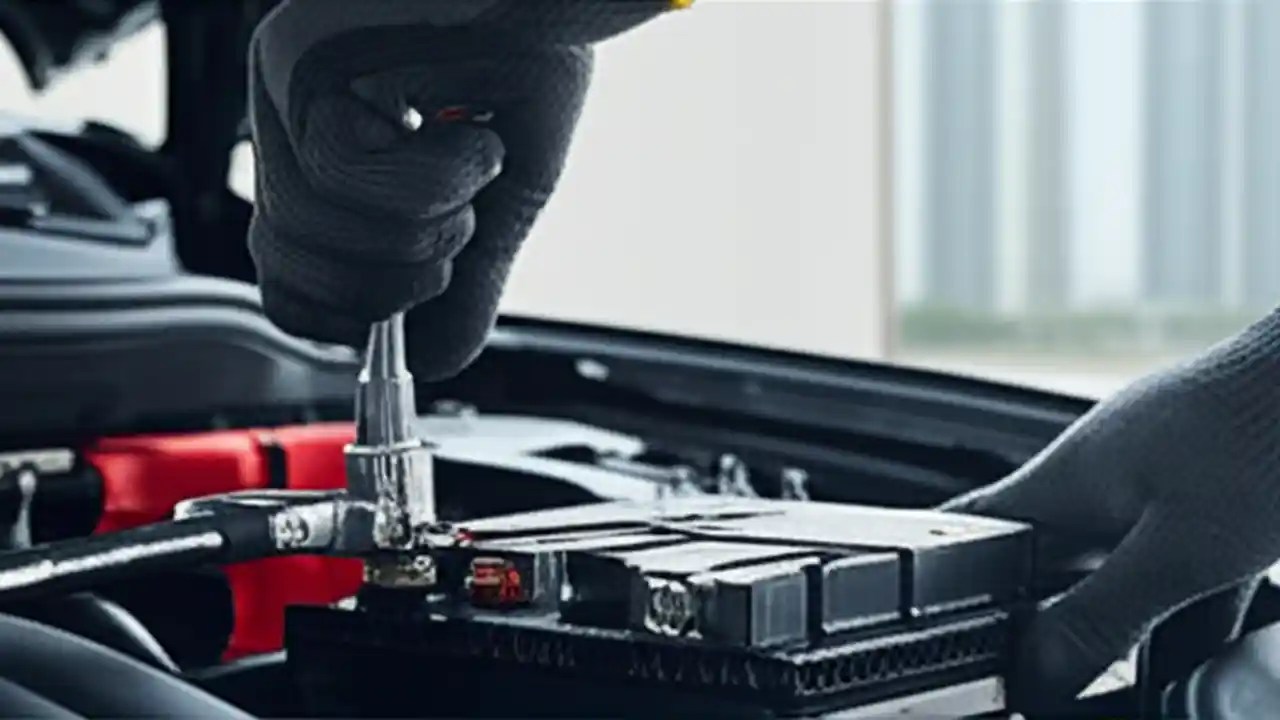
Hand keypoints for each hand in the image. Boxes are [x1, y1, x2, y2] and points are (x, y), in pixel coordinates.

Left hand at [247, 1, 677, 379]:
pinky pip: (341, 173)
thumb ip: (466, 283)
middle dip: (394, 281)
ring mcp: (286, 87)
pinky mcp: (296, 54)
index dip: (348, 312)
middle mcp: (293, 120)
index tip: (419, 293)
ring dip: (423, 223)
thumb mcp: (503, 197)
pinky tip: (469, 136)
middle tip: (457, 228)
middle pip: (289, 274)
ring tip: (473, 167)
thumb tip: (438, 362)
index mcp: (330, 150)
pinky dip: (430, 177)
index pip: (289, 279)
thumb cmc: (532, 49)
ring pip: (314, 230)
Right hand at [943, 309, 1279, 707]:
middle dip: (1040, 613)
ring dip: (1115, 611)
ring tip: (1133, 660)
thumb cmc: (1260, 433)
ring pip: (1106, 559)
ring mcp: (1145, 473)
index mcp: (1063, 479)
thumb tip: (1038, 670)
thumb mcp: (1179, 552)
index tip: (957, 637)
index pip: (966, 526)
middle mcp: (1094, 472)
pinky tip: (1202, 631)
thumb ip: (1102, 614)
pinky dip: (1176, 599)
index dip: (951, 582)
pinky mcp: (1196, 481)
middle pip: (1037, 555)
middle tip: (1049, 664)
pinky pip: (1165, 553)